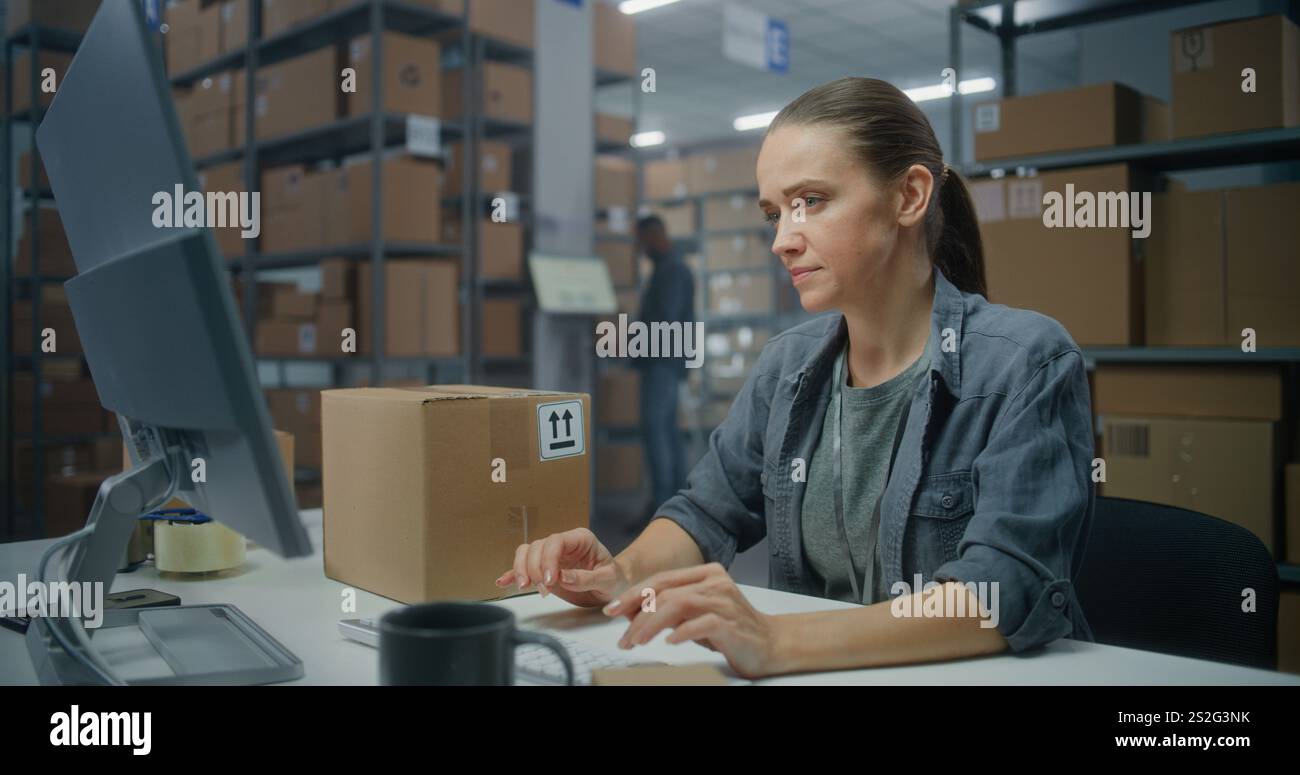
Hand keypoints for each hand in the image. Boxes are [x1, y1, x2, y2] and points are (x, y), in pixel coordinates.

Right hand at [495, 528, 630, 607]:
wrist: (612, 587)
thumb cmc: (614, 579)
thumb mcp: (607, 580)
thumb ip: (586, 579)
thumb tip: (563, 578)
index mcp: (580, 539)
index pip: (555, 541)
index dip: (548, 560)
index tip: (549, 580)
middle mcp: (563, 544)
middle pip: (537, 547)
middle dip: (534, 568)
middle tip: (542, 589)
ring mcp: (552, 555)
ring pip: (526, 553)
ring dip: (521, 570)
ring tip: (526, 587)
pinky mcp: (544, 568)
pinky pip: (524, 566)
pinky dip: (513, 573)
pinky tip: (503, 581)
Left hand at [601, 562, 782, 678]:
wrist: (772, 644)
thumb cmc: (731, 629)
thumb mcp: (695, 615)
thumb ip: (669, 610)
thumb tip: (631, 612)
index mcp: (705, 573)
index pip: (661, 580)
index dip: (633, 594)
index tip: (611, 610)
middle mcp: (715, 582)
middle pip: (666, 592)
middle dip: (637, 613)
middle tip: (623, 636)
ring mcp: (724, 601)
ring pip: (678, 604)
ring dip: (652, 624)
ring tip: (638, 641)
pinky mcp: (731, 622)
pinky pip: (701, 623)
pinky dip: (681, 633)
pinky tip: (669, 643)